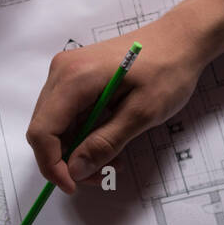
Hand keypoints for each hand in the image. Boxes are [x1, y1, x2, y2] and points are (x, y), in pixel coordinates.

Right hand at [25, 10, 209, 192]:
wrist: (181, 39)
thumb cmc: (167, 69)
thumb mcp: (141, 113)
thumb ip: (105, 143)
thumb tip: (75, 170)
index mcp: (73, 78)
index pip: (42, 131)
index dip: (52, 165)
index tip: (73, 185)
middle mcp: (61, 72)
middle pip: (45, 130)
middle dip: (66, 161)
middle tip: (99, 176)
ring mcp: (66, 73)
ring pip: (55, 126)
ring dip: (77, 150)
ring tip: (111, 160)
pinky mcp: (75, 77)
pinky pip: (67, 115)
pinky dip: (82, 135)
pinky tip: (107, 141)